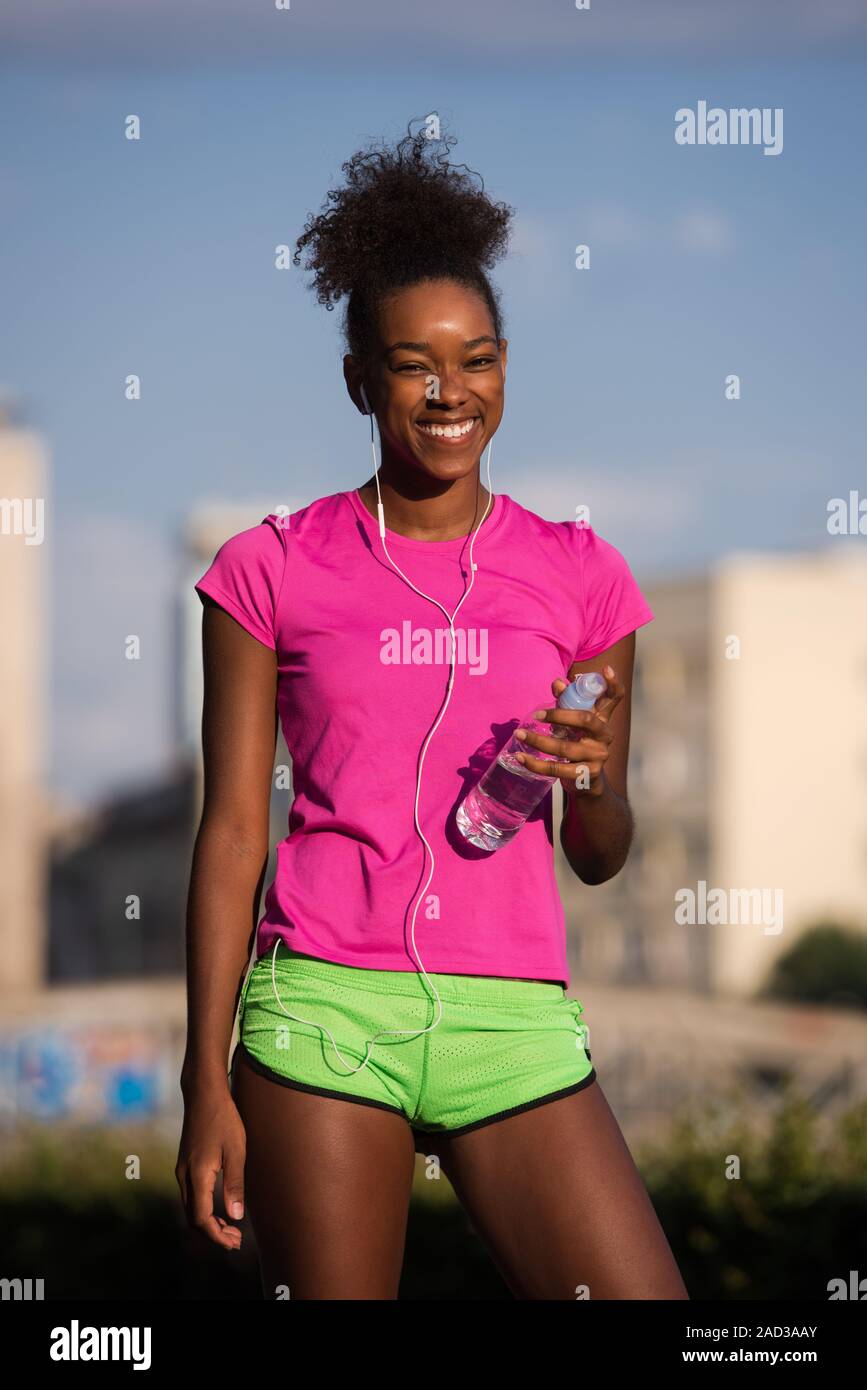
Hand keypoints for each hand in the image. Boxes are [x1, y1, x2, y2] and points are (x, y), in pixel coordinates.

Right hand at [175, 1078, 245, 1250]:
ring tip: (231, 1229)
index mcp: (197, 1175)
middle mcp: (184, 1176)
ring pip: (191, 1208)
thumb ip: (235, 1184)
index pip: (201, 1219)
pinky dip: (204, 1209)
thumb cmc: (224, 1119)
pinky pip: (191, 1196)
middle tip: (236, 1241)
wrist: (203, 1093)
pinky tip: (220, 1207)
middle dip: (213, 1233)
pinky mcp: (184, 1164)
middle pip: (193, 1218)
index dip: (217, 1235)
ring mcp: (181, 1170)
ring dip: (209, 1222)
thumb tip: (235, 1216)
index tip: (235, 1242)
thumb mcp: (236, 1150)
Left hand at [514, 664, 623, 798]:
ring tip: (519, 735)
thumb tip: (557, 683)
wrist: (588, 781)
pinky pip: (557, 768)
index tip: (606, 669)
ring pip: (565, 747)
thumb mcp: (573, 722)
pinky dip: (536, 764)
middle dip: (559, 715)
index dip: (613, 684)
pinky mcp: (586, 775)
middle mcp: (604, 735)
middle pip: (585, 719)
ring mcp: (598, 756)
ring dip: (538, 741)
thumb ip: (566, 701)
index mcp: (603, 718)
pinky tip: (521, 758)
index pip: (614, 698)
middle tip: (536, 715)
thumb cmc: (578, 743)